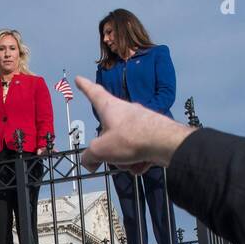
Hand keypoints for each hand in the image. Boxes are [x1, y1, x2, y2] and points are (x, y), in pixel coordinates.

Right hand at [75, 76, 193, 173]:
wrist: (166, 143)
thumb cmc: (130, 139)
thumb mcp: (100, 150)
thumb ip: (89, 156)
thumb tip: (89, 163)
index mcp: (110, 107)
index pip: (94, 93)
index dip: (84, 86)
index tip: (79, 79)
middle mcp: (125, 110)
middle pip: (109, 131)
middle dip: (110, 148)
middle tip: (113, 158)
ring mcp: (140, 121)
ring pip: (124, 143)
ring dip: (125, 158)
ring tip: (131, 162)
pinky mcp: (153, 133)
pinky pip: (139, 149)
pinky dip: (139, 160)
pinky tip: (143, 164)